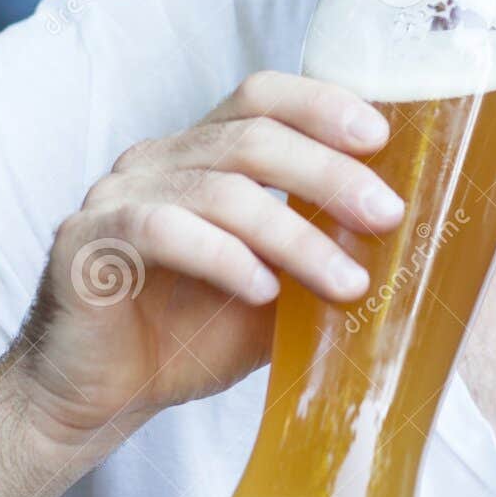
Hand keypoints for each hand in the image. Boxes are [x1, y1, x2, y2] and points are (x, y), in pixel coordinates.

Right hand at [13, 72, 404, 445]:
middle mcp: (155, 161)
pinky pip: (162, 231)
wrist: (92, 399)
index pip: (258, 96)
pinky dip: (223, 258)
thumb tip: (408, 254)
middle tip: (386, 215)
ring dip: (294, 235)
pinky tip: (263, 292)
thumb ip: (317, 262)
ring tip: (347, 282)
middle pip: (250, 137)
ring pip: (218, 190)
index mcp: (196, 156)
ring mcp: (115, 197)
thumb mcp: (272, 297)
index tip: (381, 136)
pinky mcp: (87, 243)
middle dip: (329, 173)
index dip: (319, 103)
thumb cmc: (183, 339)